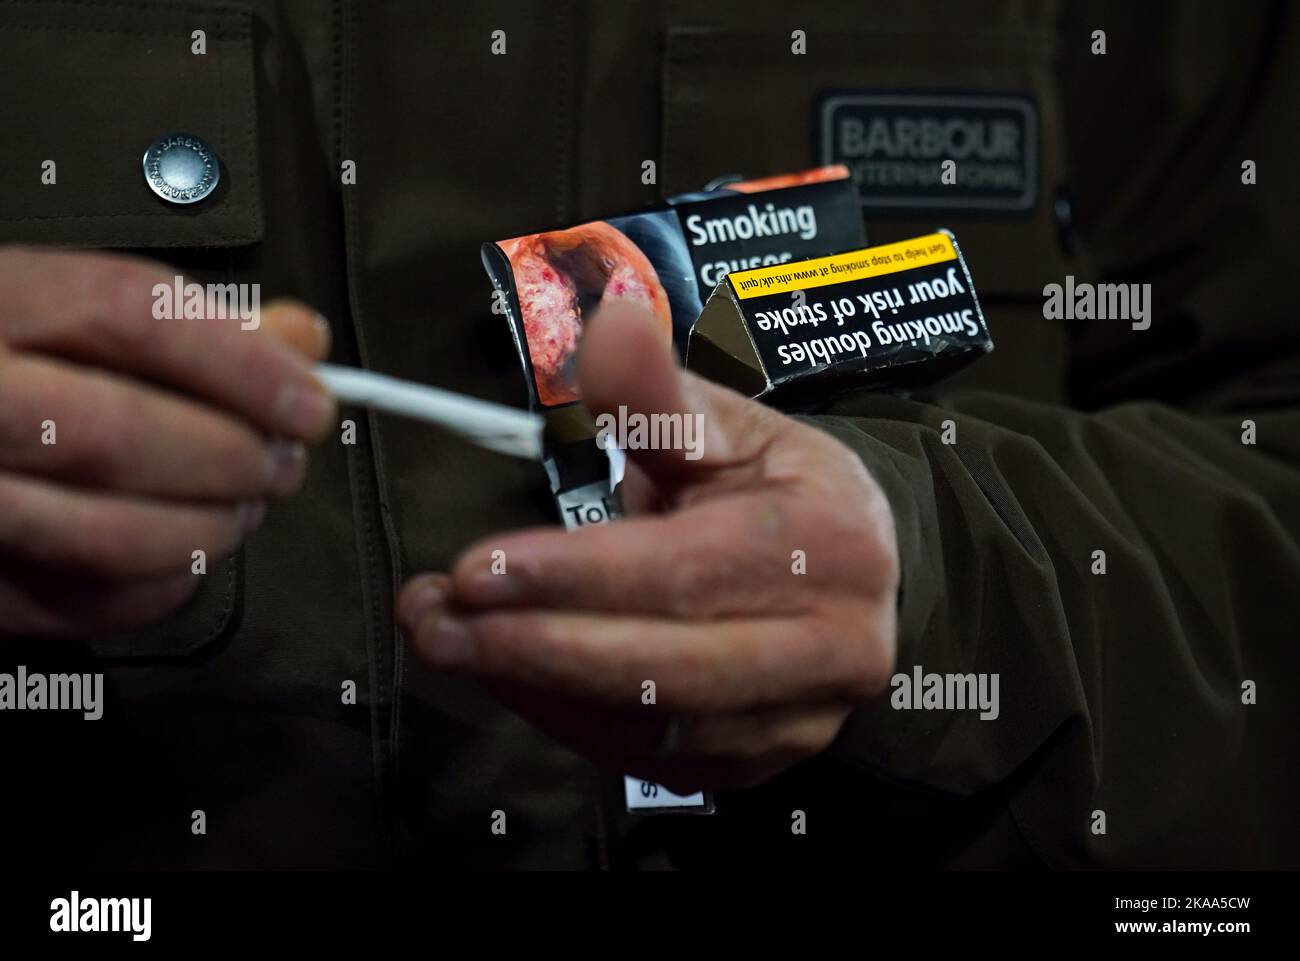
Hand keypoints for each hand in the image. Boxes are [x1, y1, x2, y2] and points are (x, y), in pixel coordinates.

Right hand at [0, 247, 333, 636]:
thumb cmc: (6, 361)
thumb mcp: (69, 310)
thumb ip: (188, 322)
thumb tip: (301, 342)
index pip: (132, 317)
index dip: (243, 365)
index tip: (310, 402)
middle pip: (117, 433)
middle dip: (231, 457)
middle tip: (284, 462)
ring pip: (103, 534)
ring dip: (207, 528)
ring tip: (243, 508)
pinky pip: (81, 603)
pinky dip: (159, 587)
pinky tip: (185, 555)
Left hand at [399, 304, 898, 792]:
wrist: (854, 573)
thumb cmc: (783, 489)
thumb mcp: (731, 426)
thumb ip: (659, 392)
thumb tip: (609, 318)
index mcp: (828, 547)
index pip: (686, 572)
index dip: (574, 576)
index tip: (474, 569)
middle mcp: (829, 649)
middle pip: (667, 669)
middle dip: (536, 649)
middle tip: (435, 621)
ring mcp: (795, 719)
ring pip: (649, 726)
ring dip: (534, 688)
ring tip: (449, 640)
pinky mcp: (755, 762)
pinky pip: (646, 757)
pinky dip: (563, 718)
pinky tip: (505, 674)